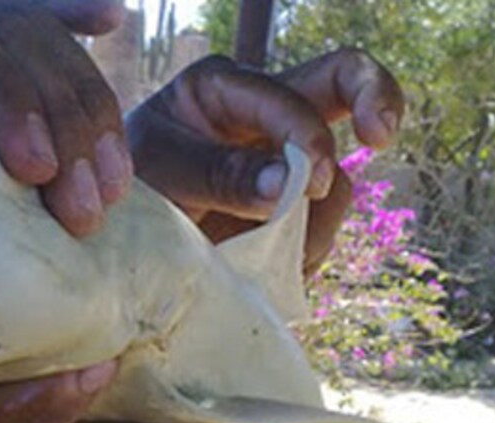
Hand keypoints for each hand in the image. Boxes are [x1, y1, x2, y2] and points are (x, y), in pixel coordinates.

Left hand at [126, 48, 404, 274]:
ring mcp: (280, 159)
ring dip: (323, 221)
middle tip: (382, 135)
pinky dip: (310, 252)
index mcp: (222, 88)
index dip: (307, 136)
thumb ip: (216, 173)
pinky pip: (321, 225)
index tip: (305, 185)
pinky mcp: (286, 207)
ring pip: (337, 178)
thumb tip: (290, 185)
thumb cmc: (123, 187)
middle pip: (343, 78)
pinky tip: (282, 272)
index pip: (287, 94)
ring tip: (287, 259)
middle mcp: (260, 113)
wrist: (112, 240)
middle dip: (378, 97)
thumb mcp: (158, 173)